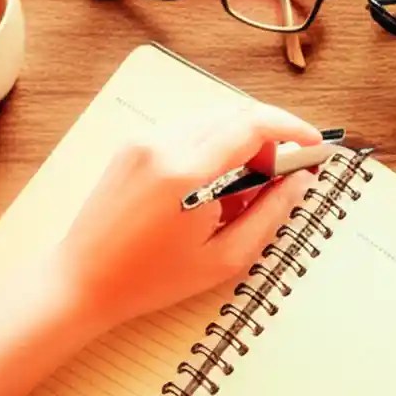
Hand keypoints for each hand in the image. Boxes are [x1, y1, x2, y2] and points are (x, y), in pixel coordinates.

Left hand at [53, 102, 321, 334]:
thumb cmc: (150, 279)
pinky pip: (188, 130)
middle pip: (236, 114)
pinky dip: (213, 146)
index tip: (313, 143)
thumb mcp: (223, 257)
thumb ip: (270, 214)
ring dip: (241, 142)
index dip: (292, 128)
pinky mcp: (132, 145)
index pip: (253, 124)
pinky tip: (212, 187)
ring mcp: (143, 140)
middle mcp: (163, 144)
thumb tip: (298, 182)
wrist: (82, 282)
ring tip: (243, 190)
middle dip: (269, 138)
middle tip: (280, 177)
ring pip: (213, 119)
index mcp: (186, 172)